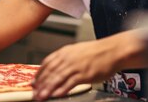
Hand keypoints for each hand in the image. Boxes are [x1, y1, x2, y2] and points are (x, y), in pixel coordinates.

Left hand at [32, 32, 146, 99]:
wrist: (113, 50)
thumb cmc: (99, 51)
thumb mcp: (78, 50)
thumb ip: (67, 58)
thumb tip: (57, 67)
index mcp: (66, 51)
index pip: (47, 63)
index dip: (39, 74)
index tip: (34, 82)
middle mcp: (68, 58)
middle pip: (50, 72)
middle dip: (40, 84)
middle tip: (34, 93)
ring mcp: (76, 66)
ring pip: (57, 79)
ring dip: (47, 89)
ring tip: (41, 97)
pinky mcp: (84, 74)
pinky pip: (69, 83)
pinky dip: (61, 90)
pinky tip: (56, 95)